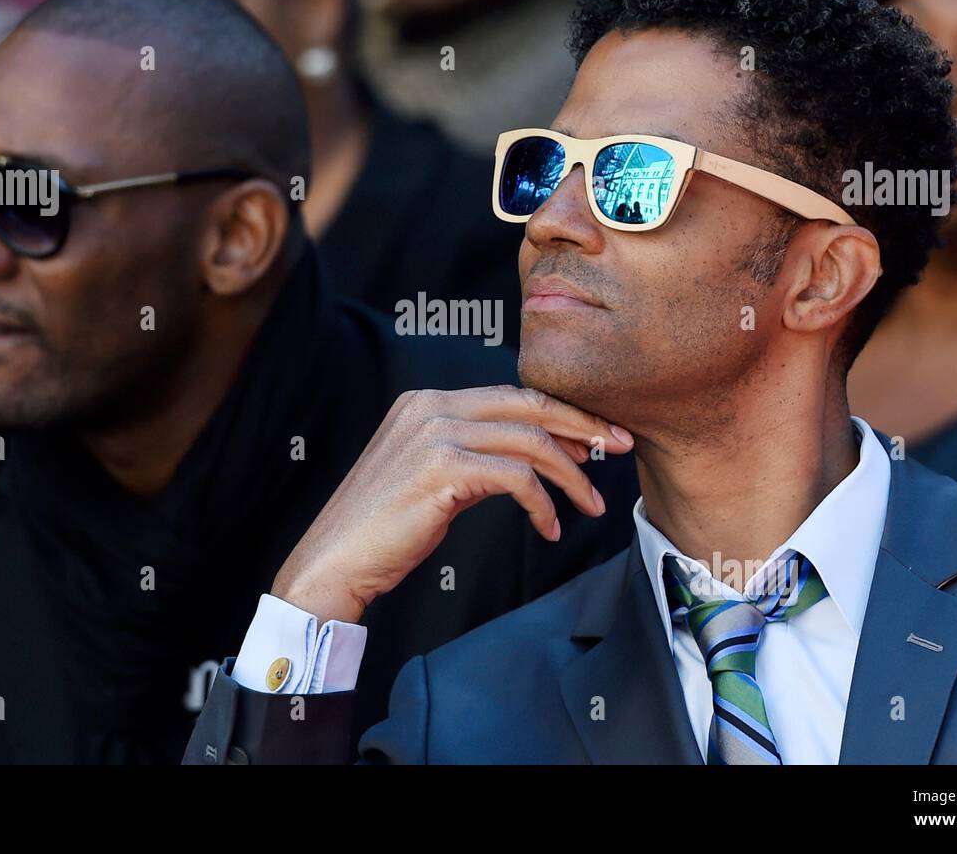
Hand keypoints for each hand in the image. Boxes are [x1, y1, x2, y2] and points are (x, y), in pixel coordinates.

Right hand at [271, 385, 634, 623]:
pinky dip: (543, 503)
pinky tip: (548, 528)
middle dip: (583, 424)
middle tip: (620, 446)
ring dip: (571, 475)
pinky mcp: (443, 467)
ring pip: (530, 440)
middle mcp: (431, 406)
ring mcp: (435, 433)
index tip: (597, 433)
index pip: (512, 394)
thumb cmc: (383, 529)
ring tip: (591, 505)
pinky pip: (517, 477)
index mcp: (427, 401)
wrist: (335, 562)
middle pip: (529, 403)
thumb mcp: (433, 478)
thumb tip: (529, 462)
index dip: (562, 412)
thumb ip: (473, 457)